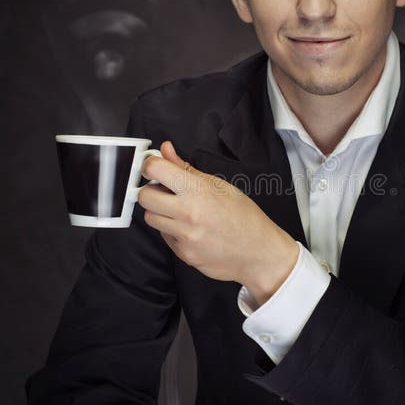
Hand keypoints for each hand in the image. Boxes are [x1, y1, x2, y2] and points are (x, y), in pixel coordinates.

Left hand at [138, 141, 298, 301]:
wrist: (259, 253)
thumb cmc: (244, 217)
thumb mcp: (220, 186)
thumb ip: (187, 169)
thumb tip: (166, 151)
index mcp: (199, 191)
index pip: (156, 170)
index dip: (150, 166)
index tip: (153, 168)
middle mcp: (189, 213)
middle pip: (145, 197)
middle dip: (150, 191)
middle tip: (165, 191)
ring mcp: (185, 236)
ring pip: (150, 218)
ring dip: (159, 212)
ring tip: (180, 211)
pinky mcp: (184, 254)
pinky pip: (164, 236)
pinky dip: (171, 230)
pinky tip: (189, 228)